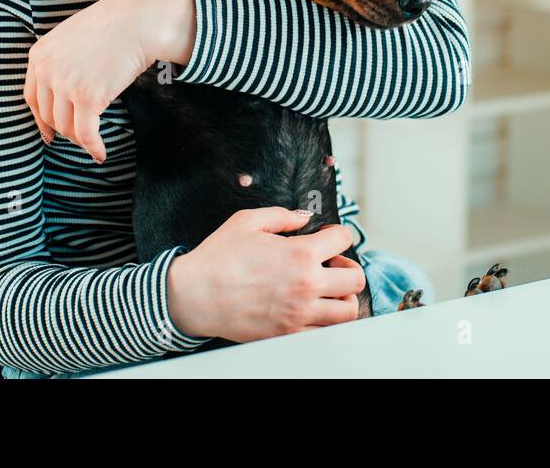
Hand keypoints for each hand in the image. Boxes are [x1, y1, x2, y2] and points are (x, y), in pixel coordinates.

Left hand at [23, 0, 194, 161]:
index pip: (32, 98)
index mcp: (39, 55)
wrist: (137, 21)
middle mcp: (46, 70)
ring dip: (81, 139)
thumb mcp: (71, 37)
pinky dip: (93, 147)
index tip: (49, 133)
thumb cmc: (113, 25)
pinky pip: (86, 134)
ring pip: (67, 127)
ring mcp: (65, 84)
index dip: (41, 120)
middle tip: (80, 136)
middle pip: (49, 116)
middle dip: (65, 130)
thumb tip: (62, 91)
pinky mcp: (87, 97)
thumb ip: (59, 61)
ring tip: (93, 141)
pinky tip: (101, 153)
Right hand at [166, 208, 365, 341]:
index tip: (328, 237)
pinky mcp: (289, 334)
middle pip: (355, 278)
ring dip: (343, 297)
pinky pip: (325, 332)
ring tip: (328, 289)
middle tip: (331, 264)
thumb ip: (283, 216)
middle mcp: (306, 285)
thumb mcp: (248, 221)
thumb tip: (305, 218)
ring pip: (348, 311)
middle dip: (348, 267)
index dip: (337, 233)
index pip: (344, 239)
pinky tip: (313, 308)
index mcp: (300, 254)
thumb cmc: (218, 258)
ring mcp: (300, 314)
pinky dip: (327, 320)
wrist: (194, 296)